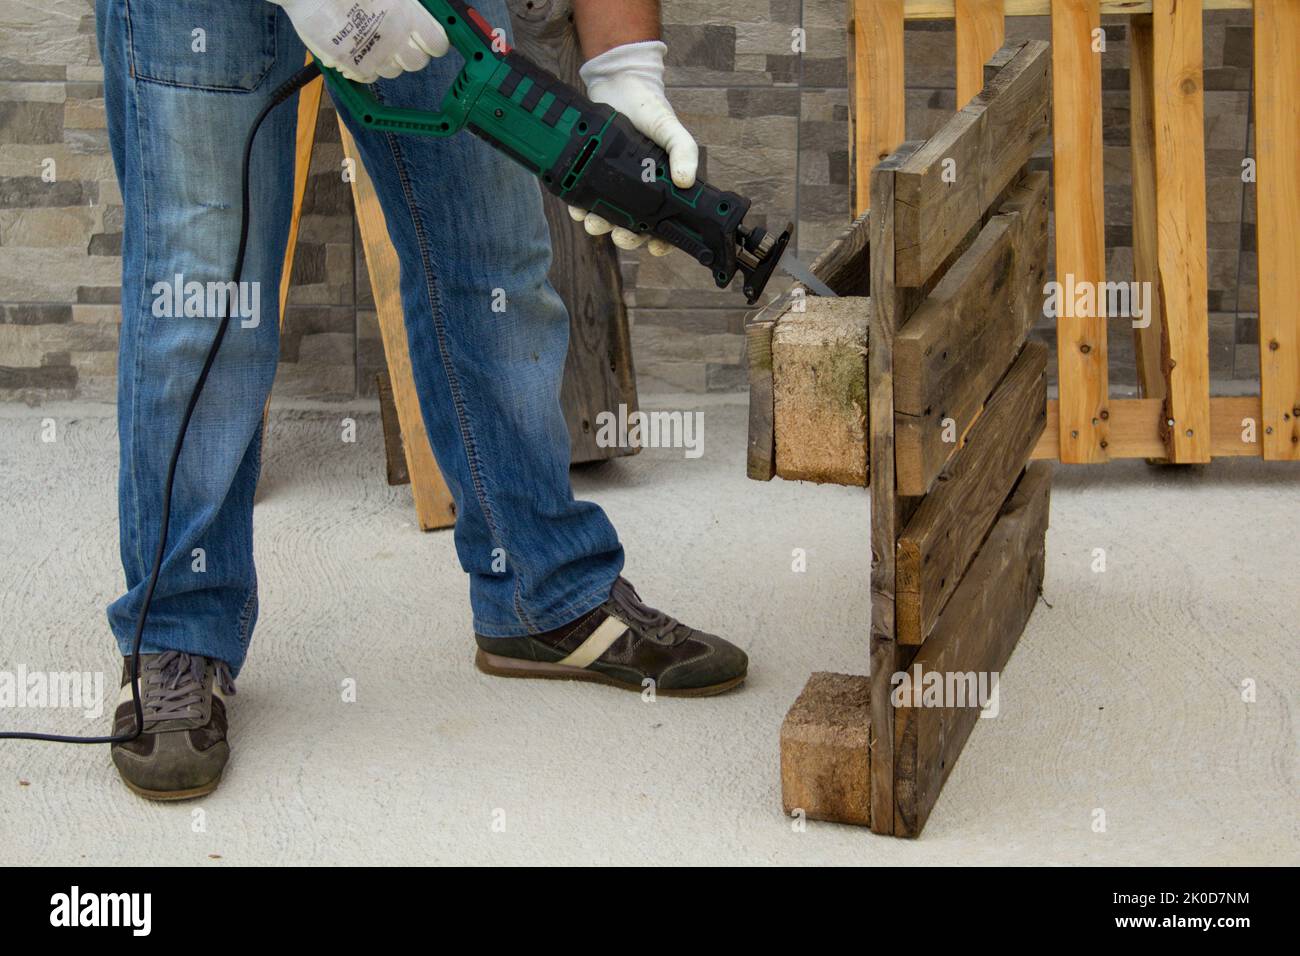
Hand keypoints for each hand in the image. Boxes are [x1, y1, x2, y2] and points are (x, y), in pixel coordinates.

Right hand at [272, 0, 448, 82]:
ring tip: (367, 37)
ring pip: (393, 71)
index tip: (427, 41)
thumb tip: (423, 21)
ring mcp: (376, 55)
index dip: (434, 44)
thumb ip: (406, 7)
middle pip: (417, 63)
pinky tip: (352, 46)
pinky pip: (369, 76)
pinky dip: (362, 66)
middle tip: (394, 40)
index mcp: (408, 14)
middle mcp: (396, 38)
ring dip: (385, 59)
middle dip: (409, 54)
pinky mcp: (355, 67)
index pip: (438, 43)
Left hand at [570, 40, 697, 256]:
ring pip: (607, 218)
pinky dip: (580, 209)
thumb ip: (683, 150)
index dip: (661, 240)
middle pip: (634, 227)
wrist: (617, 84)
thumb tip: (686, 181)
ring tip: (595, 223)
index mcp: (662, 185)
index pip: (665, 222)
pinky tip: (578, 208)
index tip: (653, 247)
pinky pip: (585, 201)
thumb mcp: (670, 127)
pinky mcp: (592, 174)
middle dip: (627, 237)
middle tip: (620, 235)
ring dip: (601, 226)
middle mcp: (639, 189)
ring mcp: (614, 183)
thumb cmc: (650, 107)